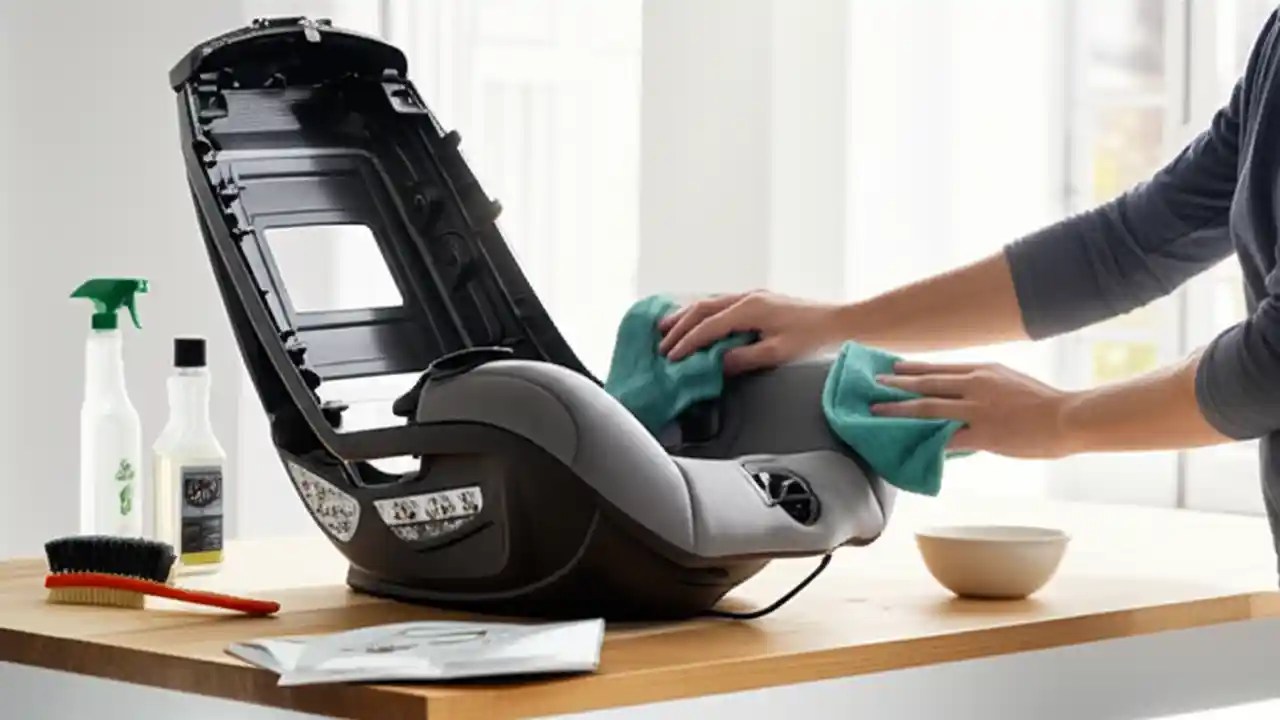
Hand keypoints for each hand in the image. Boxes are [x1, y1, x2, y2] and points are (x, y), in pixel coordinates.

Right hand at [657, 291, 841, 374]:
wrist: (841, 322)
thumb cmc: (814, 338)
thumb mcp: (778, 353)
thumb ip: (745, 358)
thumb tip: (718, 364)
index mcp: (749, 308)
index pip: (708, 326)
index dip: (687, 342)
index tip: (671, 357)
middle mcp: (748, 297)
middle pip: (702, 309)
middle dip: (679, 326)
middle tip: (660, 342)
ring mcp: (753, 297)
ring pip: (710, 302)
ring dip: (687, 315)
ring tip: (668, 326)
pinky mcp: (760, 301)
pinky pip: (722, 303)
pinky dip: (704, 313)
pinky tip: (699, 320)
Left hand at [871, 361, 1075, 458]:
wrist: (1068, 417)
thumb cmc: (1046, 403)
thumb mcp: (1013, 383)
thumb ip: (987, 388)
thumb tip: (967, 397)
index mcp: (984, 371)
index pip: (940, 367)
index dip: (914, 368)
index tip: (893, 368)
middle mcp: (975, 385)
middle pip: (927, 382)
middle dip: (897, 384)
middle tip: (874, 384)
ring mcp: (977, 409)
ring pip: (928, 407)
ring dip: (898, 410)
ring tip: (876, 411)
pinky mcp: (983, 433)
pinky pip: (946, 439)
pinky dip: (924, 441)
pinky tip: (906, 445)